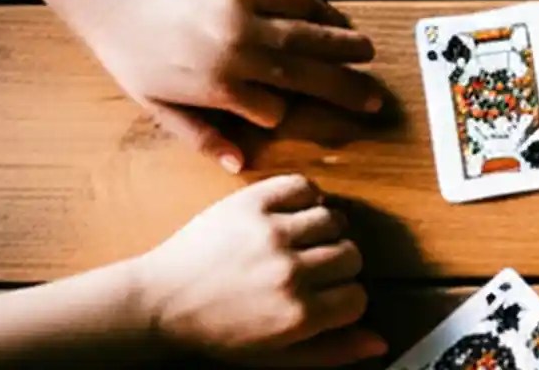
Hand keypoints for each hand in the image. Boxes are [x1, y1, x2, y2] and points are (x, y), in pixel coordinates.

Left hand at [53, 0, 381, 171]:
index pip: (275, 107)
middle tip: (374, 97)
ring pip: (311, 23)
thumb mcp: (151, 100)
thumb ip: (200, 133)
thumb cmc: (122, 40)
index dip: (286, 115)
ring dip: (342, 40)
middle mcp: (241, 42)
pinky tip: (326, 10)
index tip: (291, 116)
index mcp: (218, 81)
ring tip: (366, 51)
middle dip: (347, 86)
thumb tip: (239, 163)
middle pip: (311, 69)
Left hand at [136, 175, 385, 365]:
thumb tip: (380, 341)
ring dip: (326, 230)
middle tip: (313, 270)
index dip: (345, 298)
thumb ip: (331, 352)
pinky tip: (294, 214)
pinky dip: (307, 196)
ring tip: (303, 241)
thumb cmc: (216, 333)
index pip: (358, 295)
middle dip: (339, 264)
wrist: (159, 302)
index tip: (326, 298)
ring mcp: (271, 232)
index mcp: (297, 315)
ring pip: (334, 218)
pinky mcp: (251, 202)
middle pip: (352, 255)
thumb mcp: (274, 357)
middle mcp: (290, 272)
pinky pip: (304, 186)